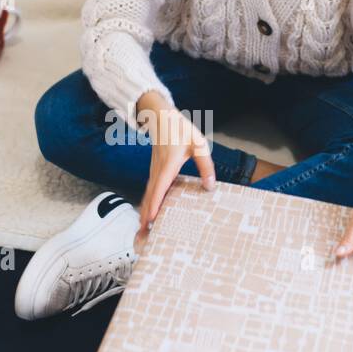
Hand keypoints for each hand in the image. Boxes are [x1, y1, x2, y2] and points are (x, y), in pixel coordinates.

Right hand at [133, 91, 215, 248]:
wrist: (159, 116)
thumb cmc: (179, 128)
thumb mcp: (198, 144)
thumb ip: (205, 165)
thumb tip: (210, 185)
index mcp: (169, 164)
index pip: (161, 187)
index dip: (156, 204)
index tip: (152, 219)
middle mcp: (158, 170)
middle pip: (150, 196)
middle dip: (146, 216)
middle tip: (143, 235)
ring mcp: (154, 171)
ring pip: (148, 194)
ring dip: (145, 212)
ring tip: (142, 230)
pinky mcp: (154, 171)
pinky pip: (150, 190)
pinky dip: (147, 203)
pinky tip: (148, 213)